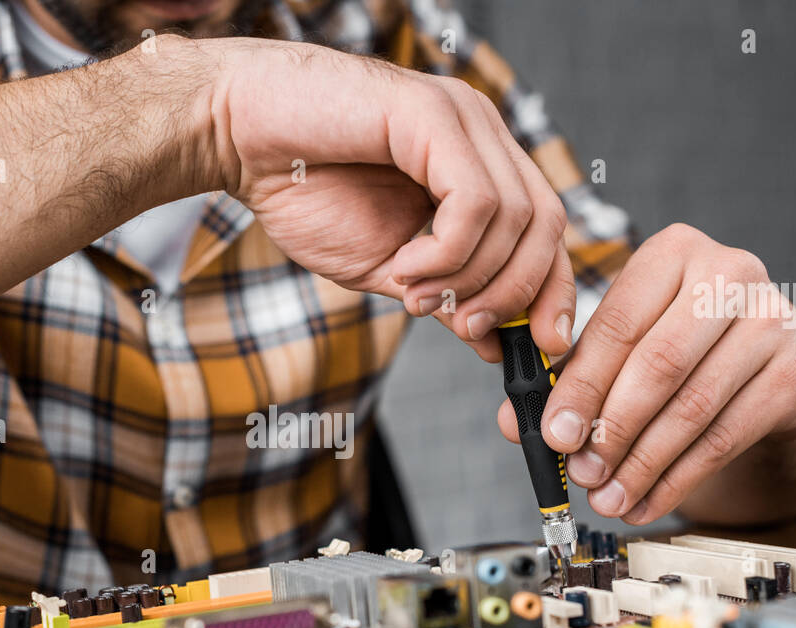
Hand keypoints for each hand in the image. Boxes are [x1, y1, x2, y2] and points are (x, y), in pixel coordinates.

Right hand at [200, 38, 567, 359]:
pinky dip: (446, 253)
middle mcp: (482, 134)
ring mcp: (462, 118)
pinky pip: (474, 203)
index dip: (555, 291)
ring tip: (412, 292)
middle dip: (515, 294)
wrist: (240, 137)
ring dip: (467, 277)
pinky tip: (405, 266)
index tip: (543, 347)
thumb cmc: (305, 192)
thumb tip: (494, 342)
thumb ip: (446, 296)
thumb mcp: (388, 267)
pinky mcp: (432, 113)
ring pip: (515, 219)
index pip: (547, 230)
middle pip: (547, 226)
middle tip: (464, 327)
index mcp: (479, 165)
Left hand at [499, 223, 795, 523]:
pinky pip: (724, 438)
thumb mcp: (627, 343)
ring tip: (607, 498)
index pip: (617, 324)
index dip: (581, 386)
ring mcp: (771, 322)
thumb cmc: (684, 342)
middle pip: (657, 366)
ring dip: (641, 464)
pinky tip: (646, 502)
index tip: (553, 435)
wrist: (776, 356)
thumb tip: (516, 423)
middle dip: (611, 429)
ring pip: (692, 408)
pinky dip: (677, 480)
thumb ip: (570, 376)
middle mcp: (728, 275)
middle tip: (581, 473)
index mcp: (673, 252)